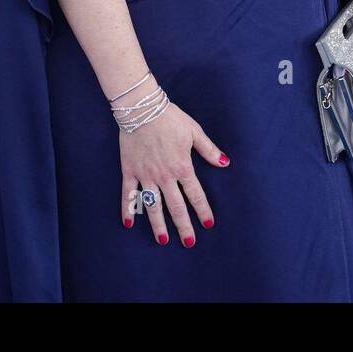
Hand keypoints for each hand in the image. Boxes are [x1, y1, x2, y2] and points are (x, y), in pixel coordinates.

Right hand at [119, 101, 227, 245]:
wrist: (142, 108)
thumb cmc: (170, 118)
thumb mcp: (194, 131)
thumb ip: (209, 150)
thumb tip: (225, 163)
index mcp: (182, 166)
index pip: (195, 194)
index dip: (203, 210)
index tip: (208, 224)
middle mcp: (164, 175)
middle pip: (175, 206)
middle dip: (183, 225)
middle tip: (189, 242)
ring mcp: (145, 175)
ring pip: (152, 205)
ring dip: (158, 224)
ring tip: (163, 240)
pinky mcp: (129, 171)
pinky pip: (128, 194)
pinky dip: (127, 209)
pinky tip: (129, 224)